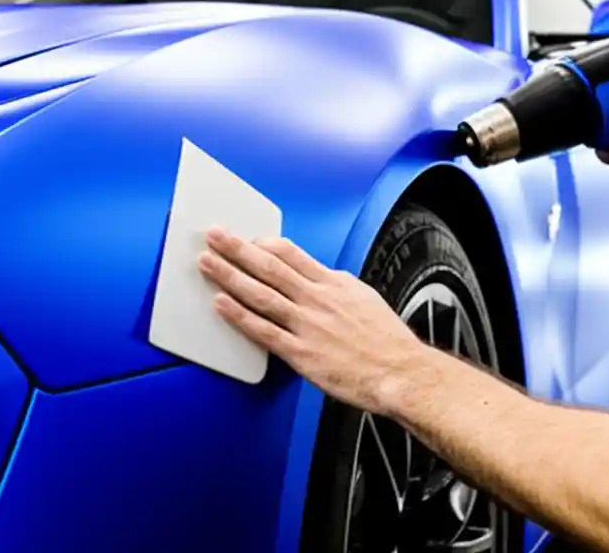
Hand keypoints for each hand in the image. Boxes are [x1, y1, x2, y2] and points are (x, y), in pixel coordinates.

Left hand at [197, 226, 432, 415]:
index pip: (292, 254)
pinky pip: (263, 331)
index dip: (264, 243)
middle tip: (214, 236)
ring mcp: (306, 325)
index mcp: (333, 284)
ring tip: (208, 263)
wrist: (400, 372)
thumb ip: (337, 287)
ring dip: (230, 276)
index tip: (247, 238)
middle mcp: (317, 299)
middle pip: (269, 267)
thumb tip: (320, 277)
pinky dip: (240, 316)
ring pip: (260, 294)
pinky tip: (221, 304)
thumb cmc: (386, 341)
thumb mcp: (364, 299)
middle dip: (238, 248)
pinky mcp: (301, 353)